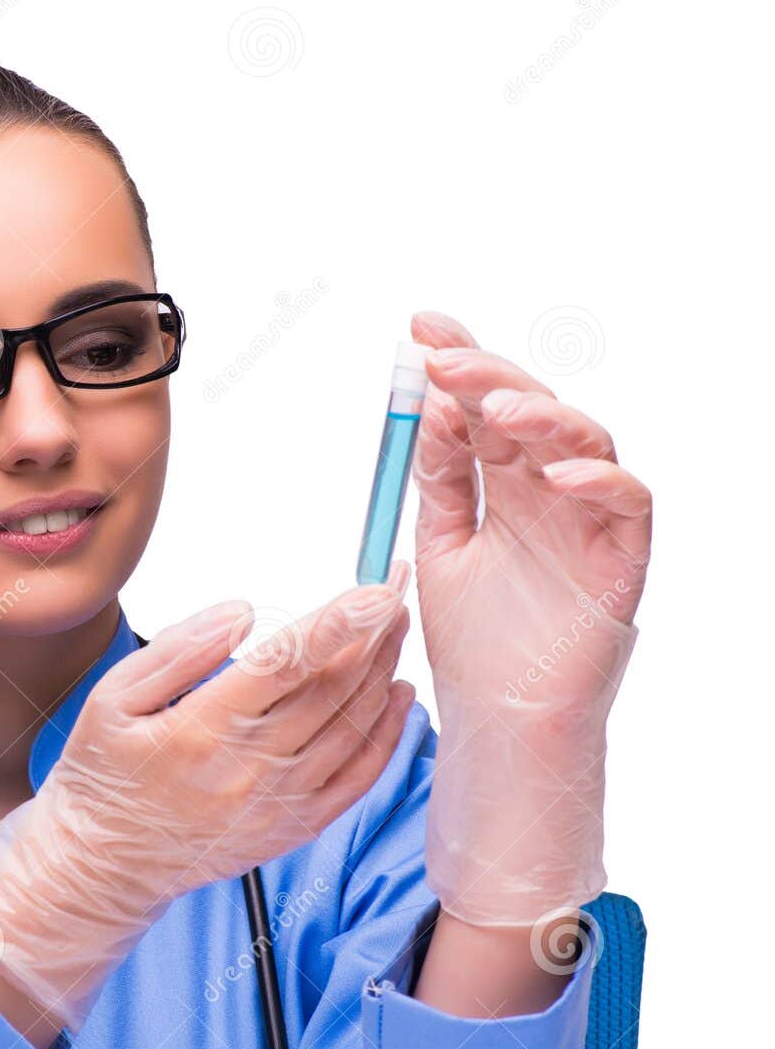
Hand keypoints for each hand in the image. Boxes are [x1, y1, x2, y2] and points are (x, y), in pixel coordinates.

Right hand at [0, 569, 415, 1029]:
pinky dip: (386, 736)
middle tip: (394, 593)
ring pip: (351, 729)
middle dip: (372, 636)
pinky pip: (356, 780)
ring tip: (396, 631)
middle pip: (330, 691)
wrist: (104, 866)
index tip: (376, 589)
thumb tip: (241, 611)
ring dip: (382, 674)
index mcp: (200, 729)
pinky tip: (398, 698)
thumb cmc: (105, 775)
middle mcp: (247, 769)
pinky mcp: (291, 830)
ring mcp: (275, 805)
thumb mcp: (111, 699)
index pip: (286, 664)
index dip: (338, 623)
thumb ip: (178, 651)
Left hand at [408, 309, 651, 925]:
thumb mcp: (439, 546)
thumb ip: (439, 479)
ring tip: (492, 407)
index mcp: (504, 484)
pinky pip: (628, 504)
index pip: (484, 408)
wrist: (500, 720)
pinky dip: (599, 481)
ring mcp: (588, 521)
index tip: (420, 328)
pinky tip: (558, 473)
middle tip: (443, 360)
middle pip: (531, 410)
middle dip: (488, 376)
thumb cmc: (474, 641)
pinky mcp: (620, 560)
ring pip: (584, 442)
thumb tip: (428, 408)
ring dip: (540, 417)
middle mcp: (549, 491)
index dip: (459, 364)